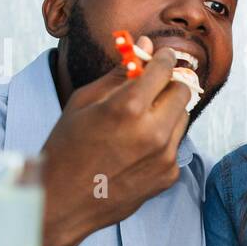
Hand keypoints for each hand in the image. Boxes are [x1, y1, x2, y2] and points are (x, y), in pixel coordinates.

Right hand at [39, 36, 195, 245]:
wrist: (63, 201)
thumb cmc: (67, 147)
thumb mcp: (84, 101)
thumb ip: (119, 73)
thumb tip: (143, 44)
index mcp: (128, 108)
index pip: (164, 69)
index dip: (165, 58)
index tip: (164, 55)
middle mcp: (152, 132)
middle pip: (182, 92)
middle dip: (170, 84)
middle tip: (154, 86)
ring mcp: (164, 156)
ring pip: (183, 118)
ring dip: (167, 112)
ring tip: (139, 121)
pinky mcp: (169, 175)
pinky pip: (175, 145)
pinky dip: (162, 140)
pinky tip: (137, 148)